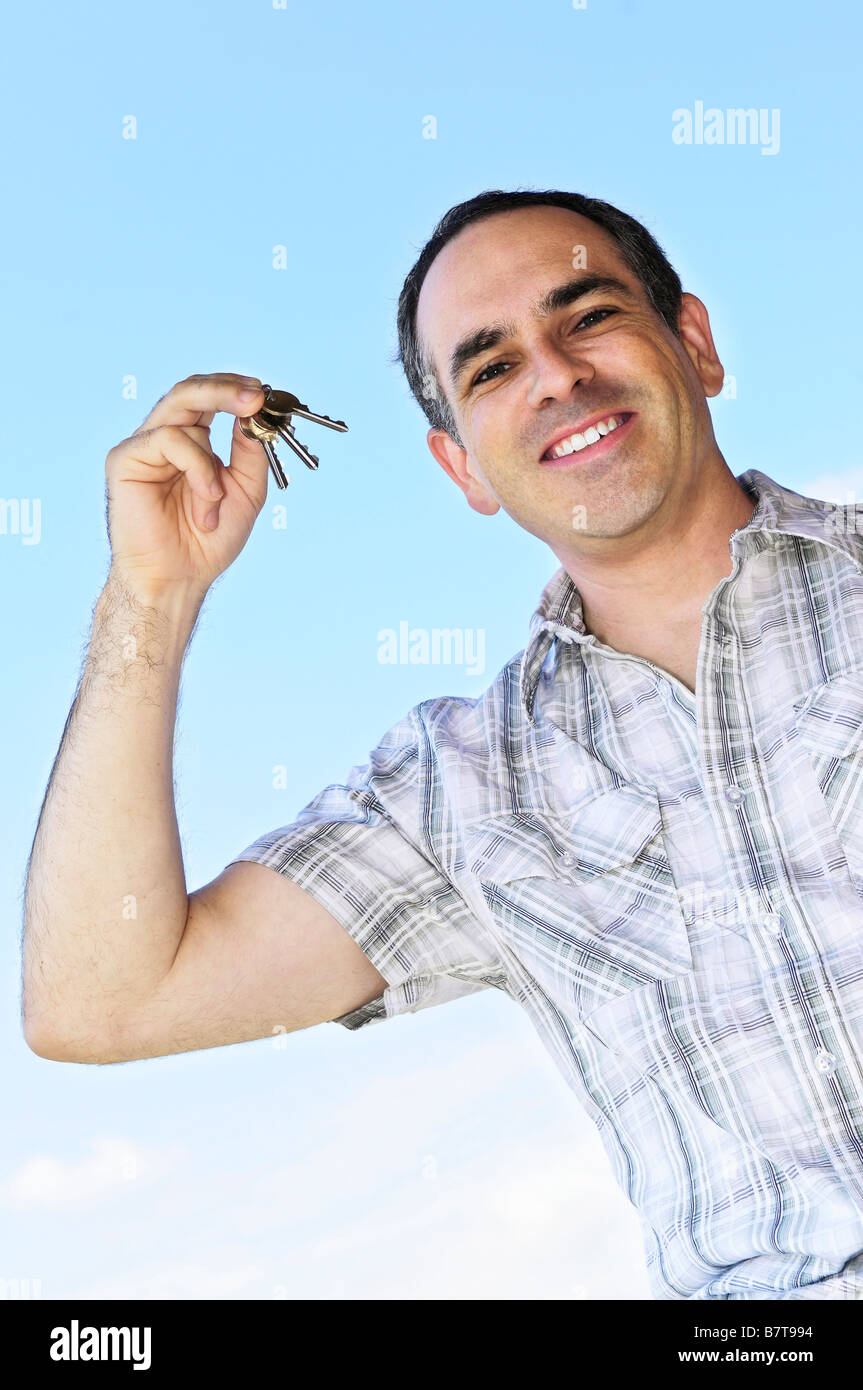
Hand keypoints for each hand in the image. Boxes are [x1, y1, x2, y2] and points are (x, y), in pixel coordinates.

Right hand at [104, 372, 269, 603]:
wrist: (180, 577)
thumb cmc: (209, 540)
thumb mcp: (246, 489)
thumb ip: (250, 449)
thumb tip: (254, 410)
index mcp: (190, 443)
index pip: (208, 399)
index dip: (234, 388)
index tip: (263, 391)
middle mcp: (164, 438)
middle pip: (190, 390)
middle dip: (225, 388)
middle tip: (255, 395)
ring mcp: (143, 446)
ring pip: (183, 411)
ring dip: (211, 462)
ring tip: (216, 502)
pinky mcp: (125, 458)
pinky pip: (169, 439)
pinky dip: (198, 469)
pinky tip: (205, 502)